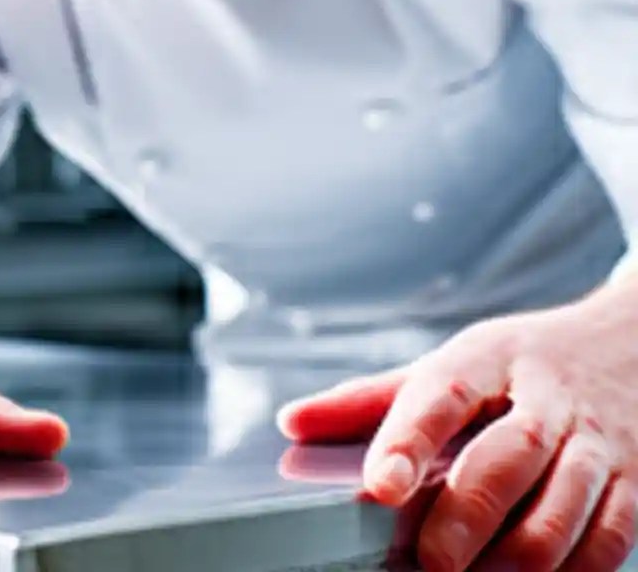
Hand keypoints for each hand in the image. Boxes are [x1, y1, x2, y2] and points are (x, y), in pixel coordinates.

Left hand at [276, 294, 637, 570]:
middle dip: (468, 517)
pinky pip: (609, 538)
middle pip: (510, 458)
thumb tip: (292, 423)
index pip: (442, 394)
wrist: (630, 346)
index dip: (408, 441)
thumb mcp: (448, 366)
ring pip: (565, 509)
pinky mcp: (635, 481)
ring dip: (518, 557)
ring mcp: (597, 441)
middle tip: (429, 561)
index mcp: (488, 358)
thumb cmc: (518, 366)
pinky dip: (570, 571)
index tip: (379, 488)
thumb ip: (369, 401)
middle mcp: (547, 398)